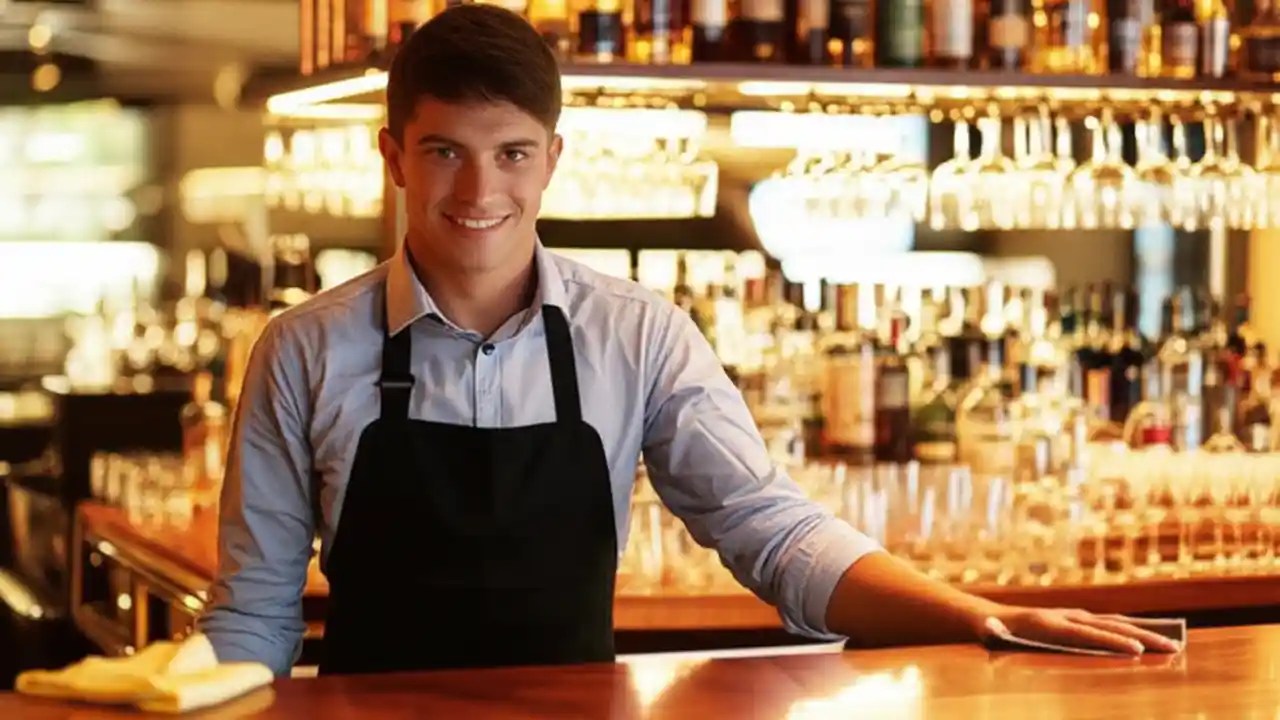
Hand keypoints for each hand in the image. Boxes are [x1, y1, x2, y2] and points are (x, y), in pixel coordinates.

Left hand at [984, 607, 1182, 655]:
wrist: (991, 616)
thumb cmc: (990, 632)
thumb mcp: (987, 632)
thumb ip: (990, 631)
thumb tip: (990, 629)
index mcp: (1049, 624)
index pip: (1087, 635)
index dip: (1111, 643)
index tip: (1137, 651)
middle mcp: (1067, 616)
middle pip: (1110, 627)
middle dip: (1142, 637)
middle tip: (1172, 648)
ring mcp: (1075, 616)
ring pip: (1115, 624)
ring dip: (1144, 633)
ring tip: (1174, 643)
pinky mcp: (1078, 621)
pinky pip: (1110, 625)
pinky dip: (1133, 629)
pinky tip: (1152, 638)